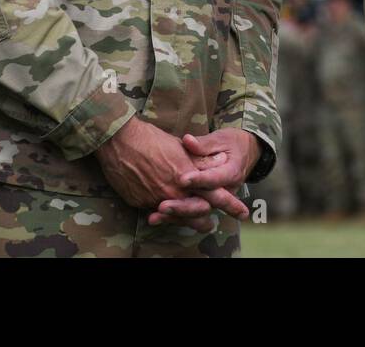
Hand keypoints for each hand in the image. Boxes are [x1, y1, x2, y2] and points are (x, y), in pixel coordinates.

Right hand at [95, 118, 247, 230]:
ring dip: (186, 221)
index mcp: (188, 174)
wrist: (120, 141)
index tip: (243, 212)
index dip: (230, 204)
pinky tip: (166, 216)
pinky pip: (156, 213)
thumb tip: (209, 165)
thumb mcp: (180, 146)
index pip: (215, 194)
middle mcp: (174, 190)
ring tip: (196, 226)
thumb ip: (195, 160)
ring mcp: (156, 198)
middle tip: (211, 225)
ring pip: (177, 218)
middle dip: (205, 221)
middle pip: (197, 213)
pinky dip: (163, 215)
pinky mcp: (141, 202)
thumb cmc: (151, 138)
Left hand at [148, 130, 260, 227]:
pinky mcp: (207, 203)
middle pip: (204, 203)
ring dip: (175, 216)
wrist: (247, 153)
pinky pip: (192, 214)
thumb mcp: (222, 139)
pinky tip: (154, 218)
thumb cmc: (232, 143)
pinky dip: (174, 217)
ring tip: (155, 217)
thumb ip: (204, 143)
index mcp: (231, 173)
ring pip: (196, 213)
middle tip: (163, 206)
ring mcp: (216, 200)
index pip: (214, 179)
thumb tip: (188, 141)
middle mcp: (225, 191)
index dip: (198, 180)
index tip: (181, 179)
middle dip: (183, 207)